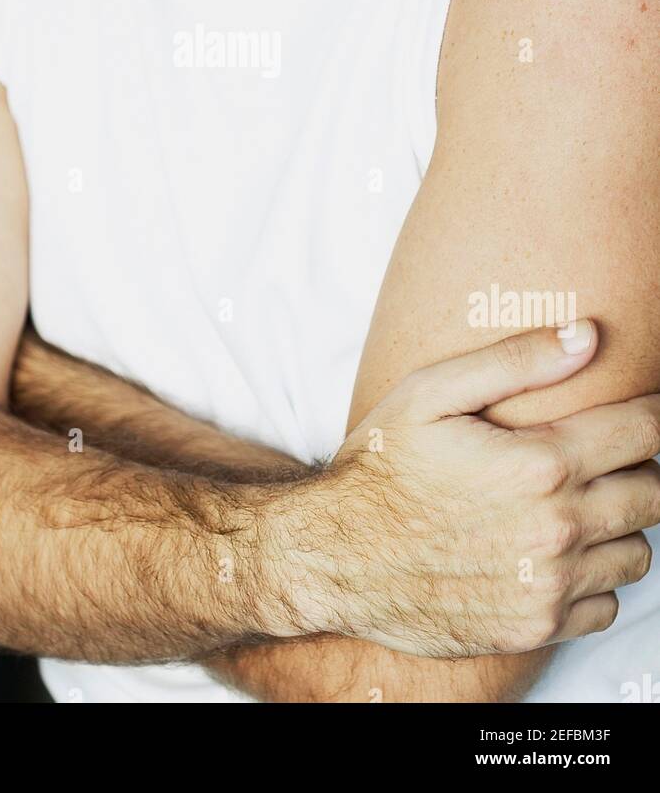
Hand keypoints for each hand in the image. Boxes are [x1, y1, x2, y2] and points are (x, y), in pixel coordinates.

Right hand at [262, 321, 659, 656]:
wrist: (336, 558)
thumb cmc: (381, 470)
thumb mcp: (431, 394)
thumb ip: (516, 361)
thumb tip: (588, 336)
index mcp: (540, 464)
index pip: (645, 433)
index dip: (652, 414)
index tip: (642, 411)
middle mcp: (557, 529)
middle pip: (654, 494)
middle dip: (641, 467)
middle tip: (603, 456)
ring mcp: (549, 586)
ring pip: (637, 552)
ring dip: (621, 526)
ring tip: (578, 505)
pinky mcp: (536, 628)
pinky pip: (607, 605)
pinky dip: (595, 580)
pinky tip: (556, 555)